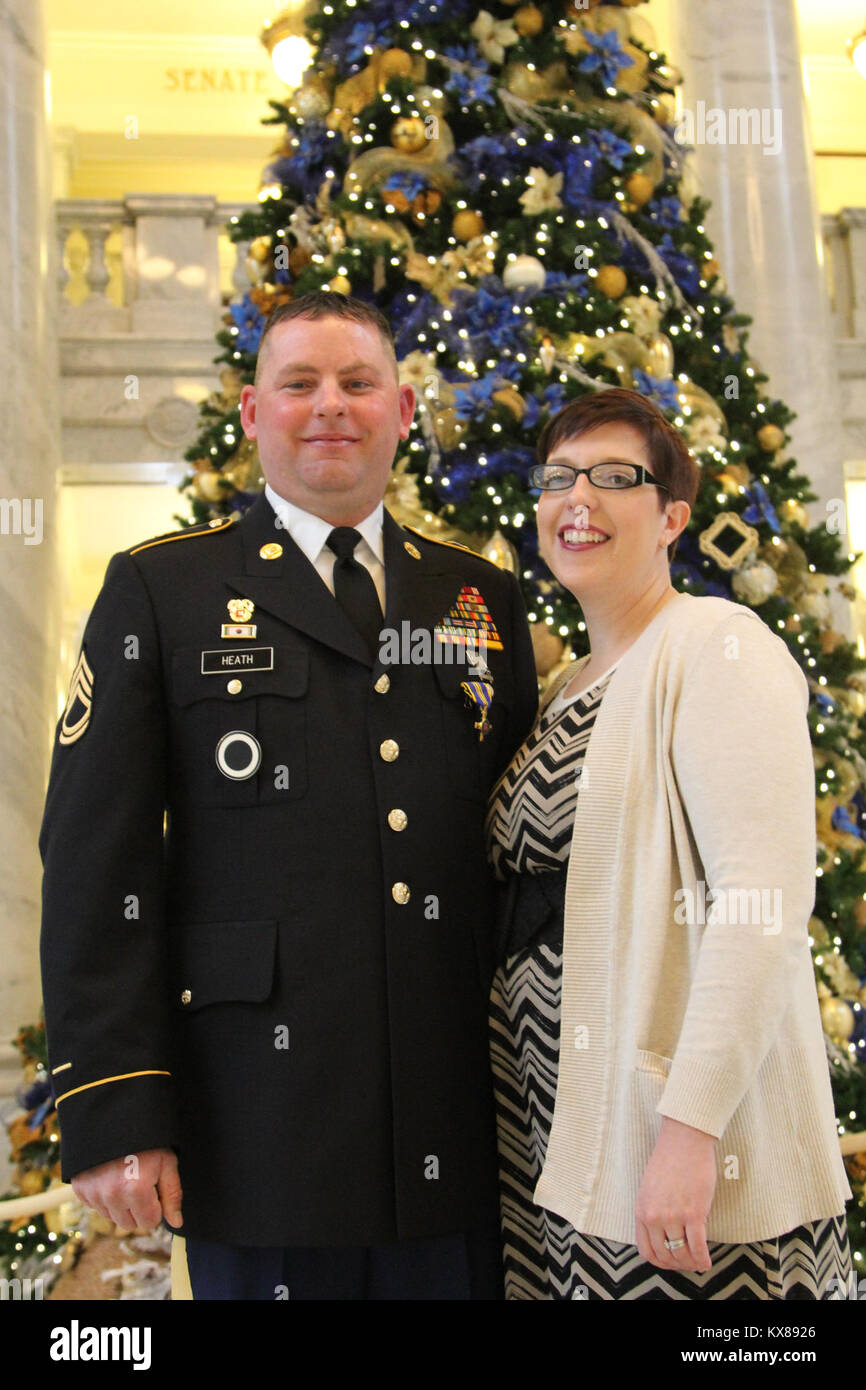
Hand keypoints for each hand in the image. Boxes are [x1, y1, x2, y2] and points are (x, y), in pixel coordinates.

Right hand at [71, 1147, 182, 1231]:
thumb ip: (172, 1195)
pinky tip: (111, 1177)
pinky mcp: (80, 1189)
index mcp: (136, 1190)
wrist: (114, 1117)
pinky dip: (105, 1198)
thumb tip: (176, 1223)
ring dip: (121, 1205)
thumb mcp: (167, 1162)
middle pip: (130, 1224)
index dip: (156, 1207)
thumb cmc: (147, 1139)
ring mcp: (93, 1193)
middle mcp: (112, 1196)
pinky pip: (96, 1207)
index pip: (149, 1222)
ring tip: (126, 1177)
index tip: (156, 1189)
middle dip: (139, 1209)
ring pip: (112, 1218)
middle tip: (141, 1183)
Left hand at [634, 1117, 715, 1272]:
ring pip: (682, 1254)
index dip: (660, 1262)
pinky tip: (707, 1262)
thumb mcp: (650, 1189)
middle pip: (665, 1256)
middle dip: (677, 1264)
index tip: (671, 1262)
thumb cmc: (669, 1160)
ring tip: (698, 1262)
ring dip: (691, 1263)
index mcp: (641, 1211)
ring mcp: (673, 1216)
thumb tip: (665, 1236)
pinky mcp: (694, 1213)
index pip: (647, 1251)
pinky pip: (698, 1247)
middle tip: (688, 1263)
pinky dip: (703, 1259)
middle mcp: (655, 1217)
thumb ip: (654, 1212)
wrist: (683, 1140)